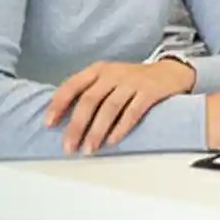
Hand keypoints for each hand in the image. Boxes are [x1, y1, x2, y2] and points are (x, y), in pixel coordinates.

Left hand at [46, 59, 195, 154]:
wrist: (171, 71)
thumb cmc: (133, 81)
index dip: (58, 104)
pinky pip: (133, 112)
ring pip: (110, 107)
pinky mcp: (150, 91)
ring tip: (89, 149)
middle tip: (69, 147)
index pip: (72, 85)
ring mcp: (133, 81)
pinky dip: (121, 128)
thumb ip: (89, 92)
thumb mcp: (109, 78)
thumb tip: (63, 120)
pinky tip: (112, 141)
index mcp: (99, 69)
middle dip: (77, 125)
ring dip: (97, 131)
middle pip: (90, 100)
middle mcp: (114, 73)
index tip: (48, 124)